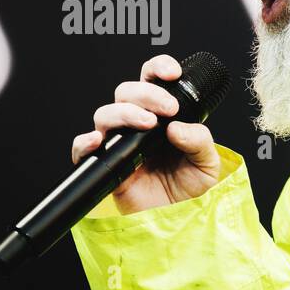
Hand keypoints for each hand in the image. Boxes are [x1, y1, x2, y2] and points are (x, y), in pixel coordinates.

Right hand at [71, 54, 221, 213]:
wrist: (178, 222)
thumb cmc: (189, 190)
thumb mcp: (207, 163)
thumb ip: (199, 140)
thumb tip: (176, 127)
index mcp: (161, 115)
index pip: (152, 80)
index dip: (158, 68)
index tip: (173, 73)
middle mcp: (136, 125)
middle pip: (126, 91)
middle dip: (147, 93)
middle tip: (168, 109)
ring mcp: (118, 144)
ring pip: (106, 113)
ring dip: (125, 112)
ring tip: (147, 125)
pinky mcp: (105, 166)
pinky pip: (83, 149)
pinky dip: (85, 142)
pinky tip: (100, 142)